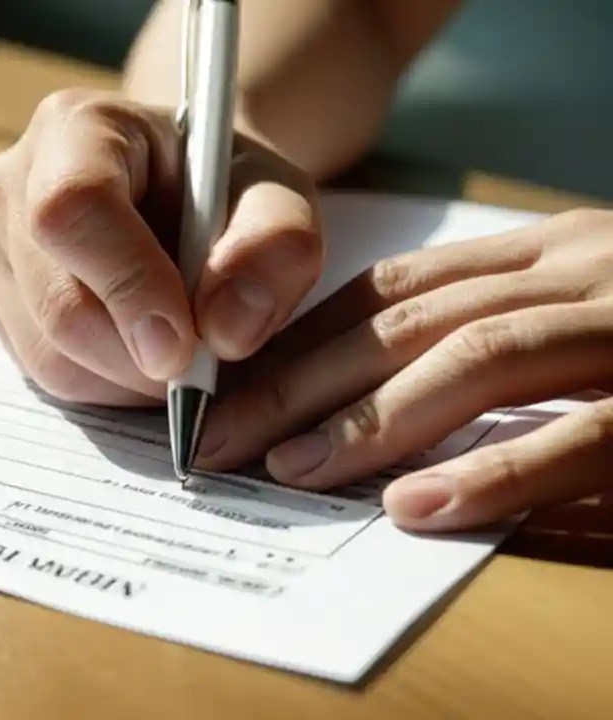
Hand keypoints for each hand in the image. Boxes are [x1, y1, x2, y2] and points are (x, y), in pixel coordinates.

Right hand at [0, 89, 322, 404]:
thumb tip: (225, 332)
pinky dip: (103, 382)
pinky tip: (140, 350)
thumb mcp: (277, 193)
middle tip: (201, 365)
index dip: (128, 283)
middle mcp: (13, 182)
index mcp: (78, 126)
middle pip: (59, 300)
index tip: (184, 343)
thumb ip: (274, 245)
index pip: (74, 207)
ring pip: (48, 351)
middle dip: (138, 355)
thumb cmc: (223, 184)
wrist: (179, 189)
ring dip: (126, 378)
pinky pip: (41, 371)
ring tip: (177, 350)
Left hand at [196, 209, 612, 531]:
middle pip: (408, 321)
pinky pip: (577, 437)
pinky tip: (412, 507)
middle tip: (218, 437)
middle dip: (298, 381)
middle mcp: (579, 273)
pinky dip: (487, 473)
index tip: (228, 390)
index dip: (302, 340)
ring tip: (286, 469)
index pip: (397, 290)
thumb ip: (501, 344)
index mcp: (550, 255)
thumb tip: (379, 403)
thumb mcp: (591, 318)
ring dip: (368, 420)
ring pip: (472, 359)